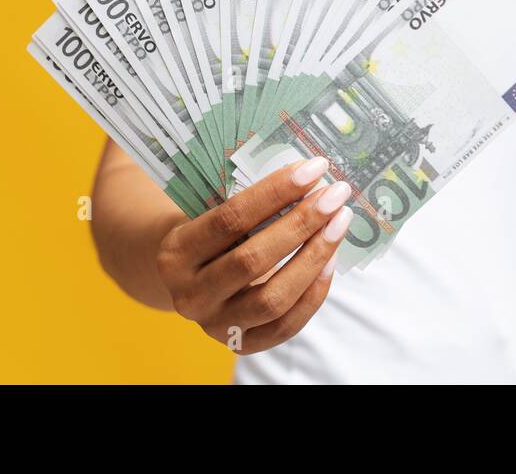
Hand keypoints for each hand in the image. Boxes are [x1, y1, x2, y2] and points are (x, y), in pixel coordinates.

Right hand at [155, 156, 352, 353]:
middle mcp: (190, 295)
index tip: (314, 169)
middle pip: (253, 260)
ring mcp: (214, 326)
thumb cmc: (208, 234)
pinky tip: (331, 260)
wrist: (184, 279)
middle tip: (336, 194)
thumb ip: (248, 205)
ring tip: (339, 223)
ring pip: (273, 298)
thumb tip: (310, 180)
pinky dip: (314, 292)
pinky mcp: (240, 347)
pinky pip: (286, 325)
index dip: (275, 192)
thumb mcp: (209, 213)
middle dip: (301, 223)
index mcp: (175, 253)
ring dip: (314, 257)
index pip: (230, 219)